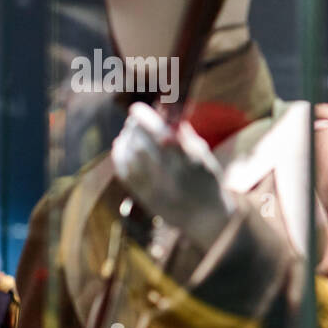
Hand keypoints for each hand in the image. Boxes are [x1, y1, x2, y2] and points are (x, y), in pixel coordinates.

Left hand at [111, 102, 235, 250]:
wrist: (205, 219)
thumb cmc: (208, 182)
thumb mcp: (204, 157)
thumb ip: (185, 135)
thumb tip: (166, 112)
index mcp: (188, 162)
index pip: (160, 134)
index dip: (144, 118)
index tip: (136, 108)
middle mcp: (170, 175)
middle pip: (141, 144)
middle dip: (134, 127)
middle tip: (134, 119)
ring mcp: (155, 187)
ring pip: (130, 156)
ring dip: (126, 139)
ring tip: (129, 131)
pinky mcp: (144, 196)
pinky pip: (124, 172)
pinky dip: (120, 155)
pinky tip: (122, 145)